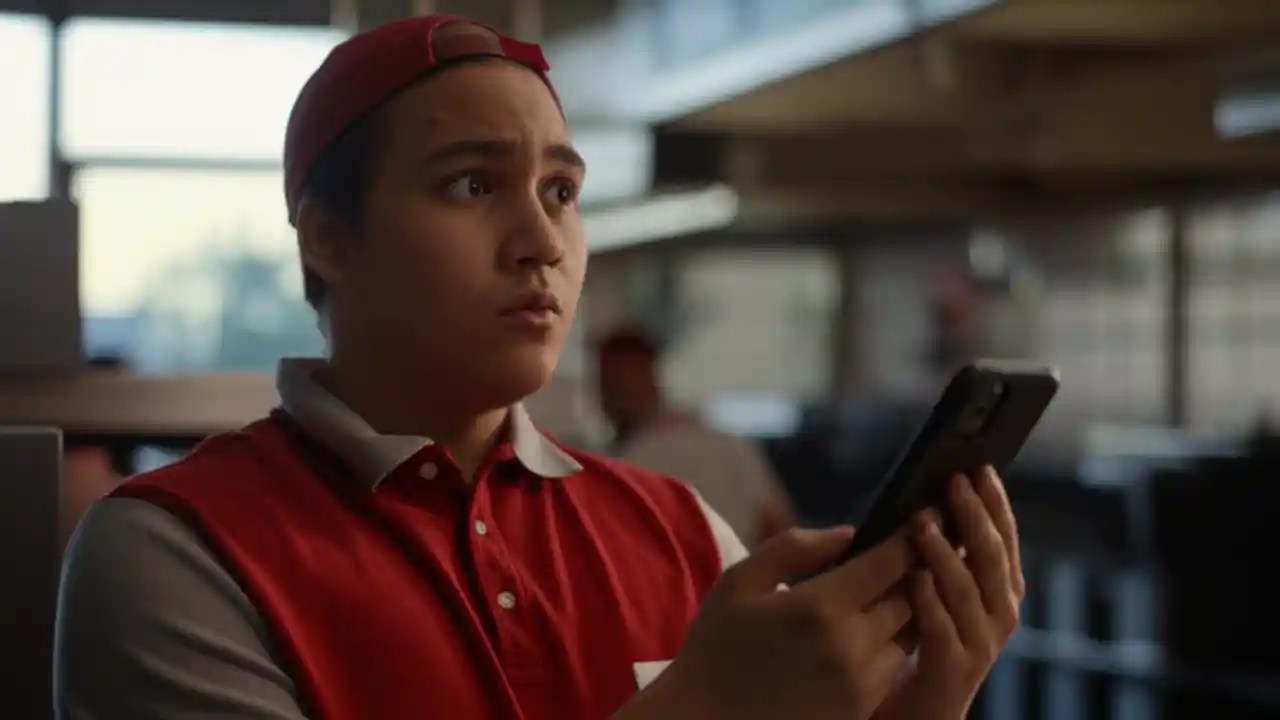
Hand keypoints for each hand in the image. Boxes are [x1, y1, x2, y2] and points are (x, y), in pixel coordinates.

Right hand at [617, 525, 916, 719]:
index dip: (910, 536)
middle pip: (910, 597)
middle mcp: (852, 645)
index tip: (922, 516)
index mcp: (820, 606)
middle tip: (924, 546)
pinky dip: (896, 643)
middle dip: (917, 569)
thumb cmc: (716, 646)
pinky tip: (881, 628)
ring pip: (911, 635)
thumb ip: (793, 548)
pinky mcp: (860, 710)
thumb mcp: (739, 581)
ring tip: (905, 586)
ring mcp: (861, 683)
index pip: (890, 562)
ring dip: (911, 608)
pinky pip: (896, 668)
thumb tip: (849, 533)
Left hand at [880, 466, 1024, 719]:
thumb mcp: (938, 593)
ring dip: (946, 552)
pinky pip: (944, 633)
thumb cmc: (922, 644)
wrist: (919, 714)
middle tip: (953, 480)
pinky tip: (914, 579)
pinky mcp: (954, 674)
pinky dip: (931, 603)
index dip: (994, 502)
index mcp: (999, 591)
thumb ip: (940, 555)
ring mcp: (981, 646)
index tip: (978, 465)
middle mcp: (999, 615)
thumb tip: (925, 501)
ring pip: (969, 591)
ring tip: (921, 522)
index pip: (1004, 538)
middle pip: (992, 557)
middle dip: (974, 515)